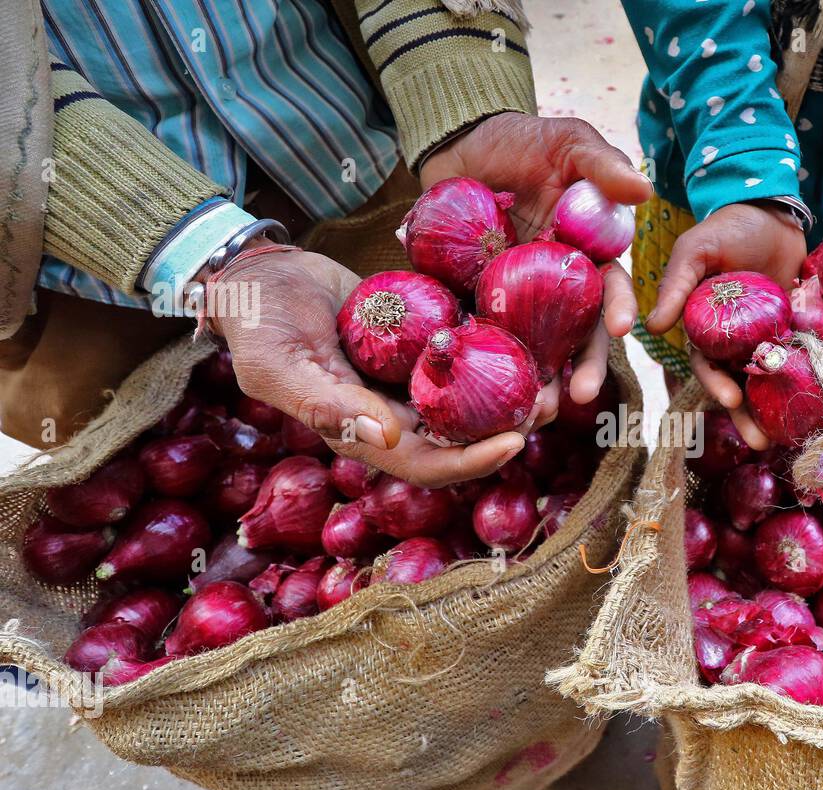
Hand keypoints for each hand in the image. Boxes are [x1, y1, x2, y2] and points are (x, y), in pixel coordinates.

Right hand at [206, 243, 539, 487]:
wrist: (257, 277)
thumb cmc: (257, 325)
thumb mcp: (279, 365)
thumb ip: (329, 404)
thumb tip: (390, 440)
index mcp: (363, 434)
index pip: (428, 466)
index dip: (472, 462)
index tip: (515, 443)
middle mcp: (394, 415)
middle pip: (462, 438)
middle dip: (509, 428)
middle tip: (551, 403)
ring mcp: (408, 380)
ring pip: (471, 400)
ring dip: (512, 393)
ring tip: (553, 373)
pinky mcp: (419, 343)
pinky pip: (464, 354)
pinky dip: (495, 349)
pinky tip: (529, 333)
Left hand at [419, 113, 651, 413]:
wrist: (459, 143)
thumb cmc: (522, 140)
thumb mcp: (567, 142)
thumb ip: (602, 165)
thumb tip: (643, 189)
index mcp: (588, 256)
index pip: (610, 290)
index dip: (617, 311)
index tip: (618, 330)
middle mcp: (558, 286)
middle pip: (577, 336)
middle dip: (583, 370)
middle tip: (578, 399)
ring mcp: (516, 299)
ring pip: (534, 349)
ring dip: (537, 383)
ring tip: (533, 413)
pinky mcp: (476, 302)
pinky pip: (482, 336)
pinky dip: (483, 363)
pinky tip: (483, 394)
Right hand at [648, 201, 807, 449]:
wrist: (773, 213)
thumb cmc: (726, 229)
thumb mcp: (696, 250)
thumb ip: (677, 284)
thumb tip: (653, 326)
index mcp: (705, 329)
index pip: (707, 365)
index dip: (716, 385)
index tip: (730, 400)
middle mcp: (734, 341)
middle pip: (739, 385)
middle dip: (748, 416)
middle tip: (764, 442)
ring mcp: (768, 338)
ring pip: (771, 381)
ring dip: (778, 409)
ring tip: (792, 437)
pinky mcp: (797, 331)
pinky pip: (803, 359)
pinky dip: (812, 378)